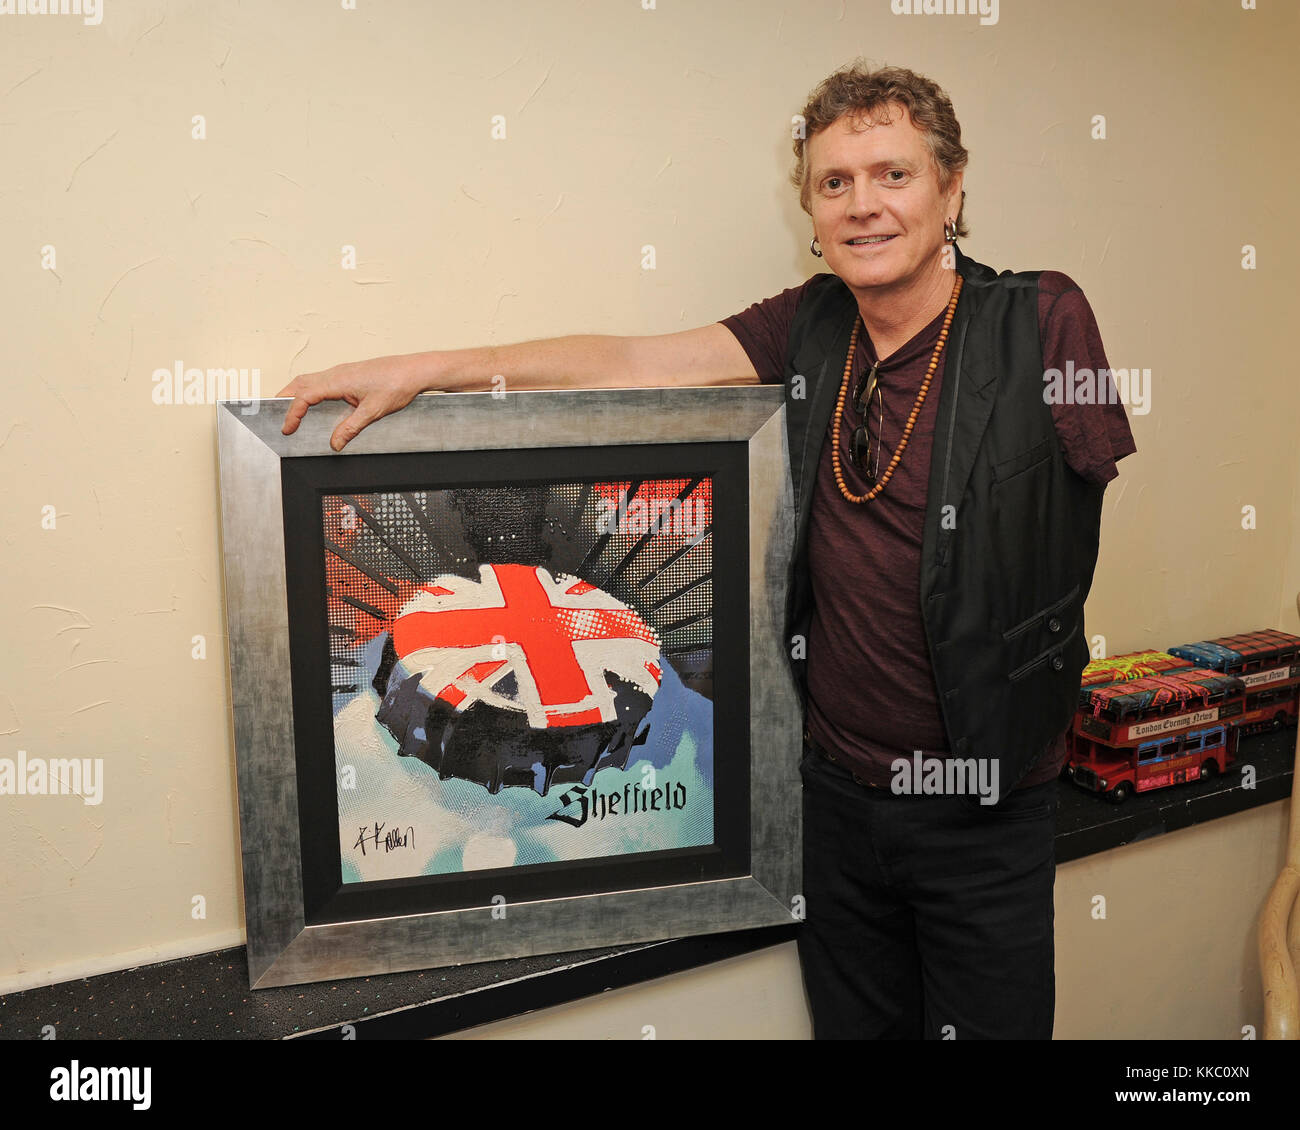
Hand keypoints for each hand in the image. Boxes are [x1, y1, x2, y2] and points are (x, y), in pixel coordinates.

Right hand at [277, 354, 428, 450]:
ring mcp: (342, 371)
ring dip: (297, 394)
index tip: (287, 428)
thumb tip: (335, 443)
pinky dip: (310, 391)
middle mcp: (336, 373)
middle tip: (277, 417)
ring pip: (310, 380)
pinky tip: (314, 402)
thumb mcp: (373, 412)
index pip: (304, 396)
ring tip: (291, 411)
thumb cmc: (397, 384)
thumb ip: (350, 428)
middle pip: (300, 383)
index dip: (292, 413)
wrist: (414, 370)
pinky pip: (322, 380)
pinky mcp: (349, 373)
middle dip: (285, 399)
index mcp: (337, 380)